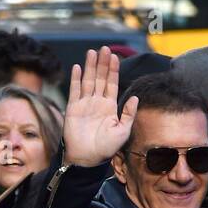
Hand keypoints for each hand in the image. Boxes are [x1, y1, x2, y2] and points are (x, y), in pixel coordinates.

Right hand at [63, 47, 138, 166]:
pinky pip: (75, 90)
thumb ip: (128, 114)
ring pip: (88, 81)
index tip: (115, 57)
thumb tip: (134, 98)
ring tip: (92, 52)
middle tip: (104, 48)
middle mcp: (97, 103)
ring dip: (90, 66)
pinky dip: (76, 79)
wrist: (87, 158)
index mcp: (109, 107)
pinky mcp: (73, 108)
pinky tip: (79, 67)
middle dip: (102, 64)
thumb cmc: (106, 148)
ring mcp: (85, 104)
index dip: (113, 70)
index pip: (112, 84)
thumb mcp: (122, 131)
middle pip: (100, 78)